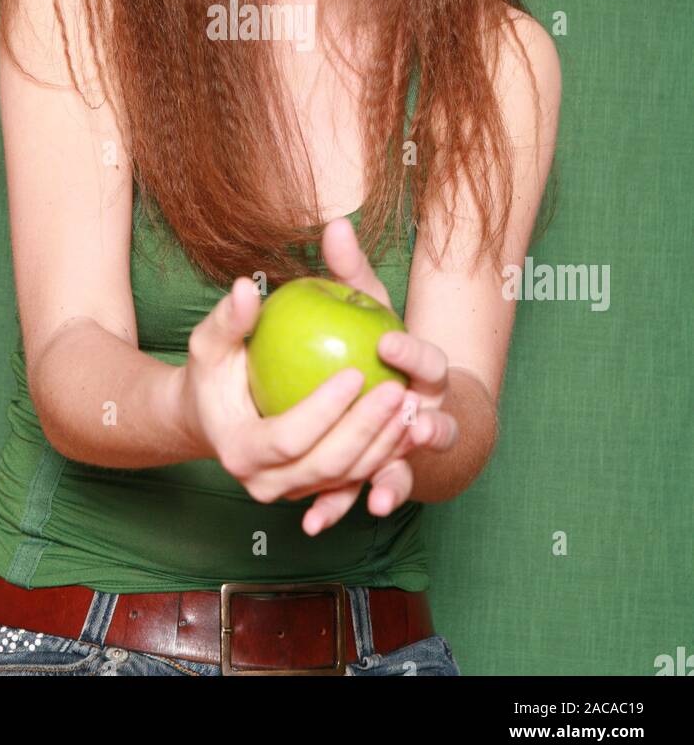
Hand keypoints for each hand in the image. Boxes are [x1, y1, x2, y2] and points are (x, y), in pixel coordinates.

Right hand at [179, 261, 432, 522]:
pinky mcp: (314, 489)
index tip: (356, 372)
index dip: (325, 411)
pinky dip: (385, 454)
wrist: (211, 415)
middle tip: (397, 390)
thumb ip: (228, 318)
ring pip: (348, 477)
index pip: (288, 439)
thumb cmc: (213, 372)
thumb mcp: (211, 343)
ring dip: (385, 444)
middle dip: (366, 429)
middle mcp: (265, 483)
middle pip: (326, 465)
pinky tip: (408, 422)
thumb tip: (245, 287)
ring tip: (409, 403)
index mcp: (239, 451)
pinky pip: (356, 476)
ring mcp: (292, 491)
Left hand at [299, 217, 458, 534]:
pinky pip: (361, 491)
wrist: (380, 389)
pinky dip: (345, 506)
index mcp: (426, 369)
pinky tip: (314, 521)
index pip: (428, 361)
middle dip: (418, 425)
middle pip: (430, 423)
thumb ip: (348, 270)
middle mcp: (426, 412)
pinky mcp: (378, 474)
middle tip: (396, 421)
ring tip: (378, 493)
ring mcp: (406, 449)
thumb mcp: (359, 305)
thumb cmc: (366, 337)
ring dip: (392, 477)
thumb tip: (335, 223)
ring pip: (401, 466)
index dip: (412, 353)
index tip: (385, 342)